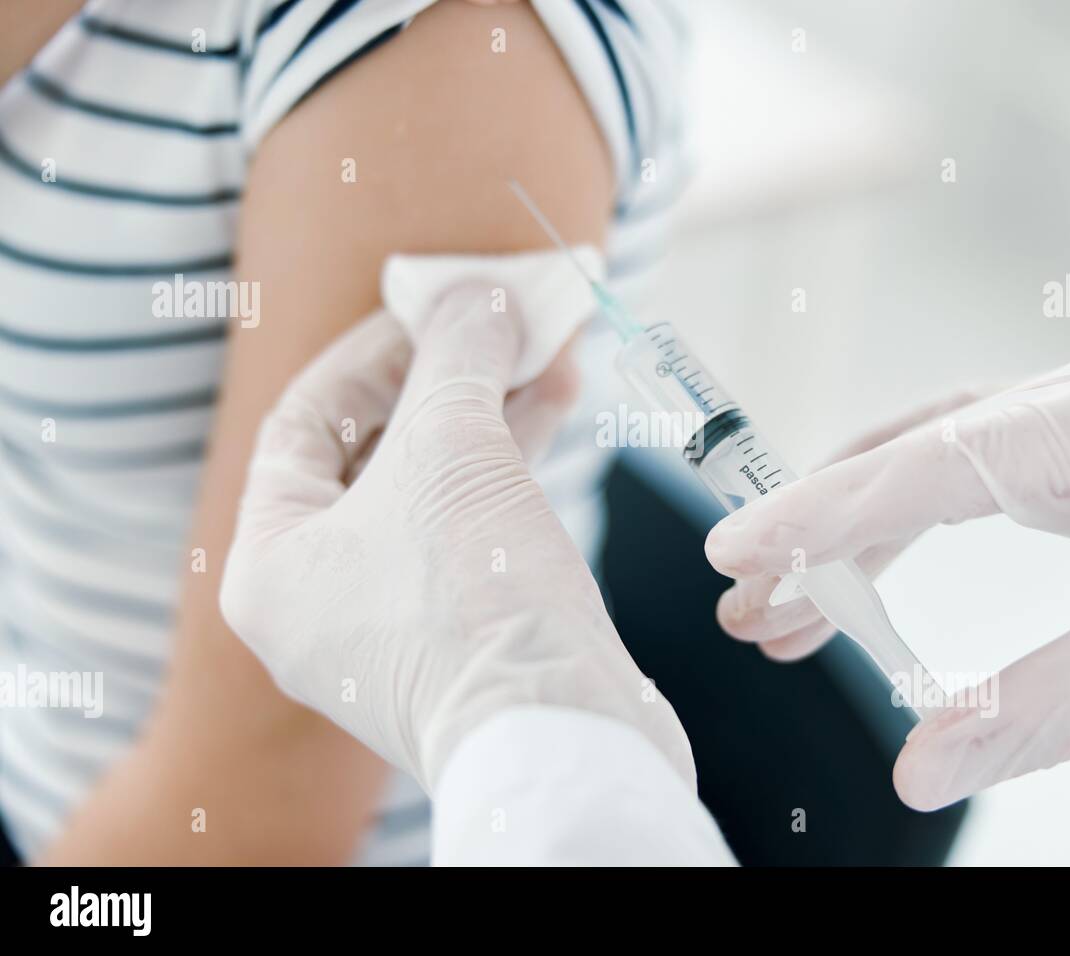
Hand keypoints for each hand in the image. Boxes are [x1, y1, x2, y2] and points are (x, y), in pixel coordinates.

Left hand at [220, 285, 693, 791]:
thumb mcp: (450, 446)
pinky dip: (510, 466)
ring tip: (547, 353)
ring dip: (491, 413)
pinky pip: (474, 528)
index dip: (374, 349)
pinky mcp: (465, 637)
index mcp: (272, 561)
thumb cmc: (471, 597)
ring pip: (436, 489)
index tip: (438, 306)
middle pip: (378, 452)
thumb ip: (455, 356)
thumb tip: (477, 296)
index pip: (307, 419)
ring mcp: (395, 625)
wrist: (559, 733)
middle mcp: (321, 599)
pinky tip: (557, 409)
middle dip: (447, 377)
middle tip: (499, 321)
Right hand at [704, 335, 1069, 808]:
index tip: (739, 551)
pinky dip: (910, 532)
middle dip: (823, 532)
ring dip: (857, 537)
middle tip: (747, 602)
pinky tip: (868, 576)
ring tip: (786, 611)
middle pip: (915, 454)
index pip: (930, 464)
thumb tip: (918, 767)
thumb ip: (1035, 712)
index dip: (821, 513)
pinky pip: (973, 480)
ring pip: (934, 464)